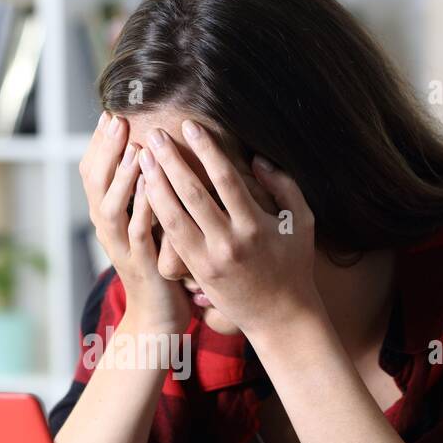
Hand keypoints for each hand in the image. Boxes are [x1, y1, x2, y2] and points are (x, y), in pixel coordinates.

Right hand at [79, 111, 189, 333]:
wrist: (157, 317)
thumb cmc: (157, 265)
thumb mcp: (146, 224)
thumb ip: (143, 193)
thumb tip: (150, 153)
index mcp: (107, 217)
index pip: (92, 172)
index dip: (99, 144)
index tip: (111, 113)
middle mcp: (107, 229)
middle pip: (94, 183)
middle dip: (106, 150)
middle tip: (117, 119)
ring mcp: (121, 247)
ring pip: (111, 207)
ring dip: (120, 176)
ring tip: (131, 147)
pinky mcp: (141, 264)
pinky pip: (138, 232)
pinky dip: (142, 207)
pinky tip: (150, 184)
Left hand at [137, 120, 320, 336]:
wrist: (280, 316)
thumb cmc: (293, 264)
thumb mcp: (300, 222)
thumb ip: (284, 186)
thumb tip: (256, 159)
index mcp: (255, 226)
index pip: (225, 180)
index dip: (206, 150)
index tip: (190, 126)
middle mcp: (229, 242)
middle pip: (193, 194)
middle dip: (171, 161)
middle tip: (153, 135)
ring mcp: (209, 259)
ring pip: (174, 216)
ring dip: (155, 185)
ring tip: (142, 158)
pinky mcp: (196, 271)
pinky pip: (172, 237)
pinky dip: (157, 212)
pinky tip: (146, 191)